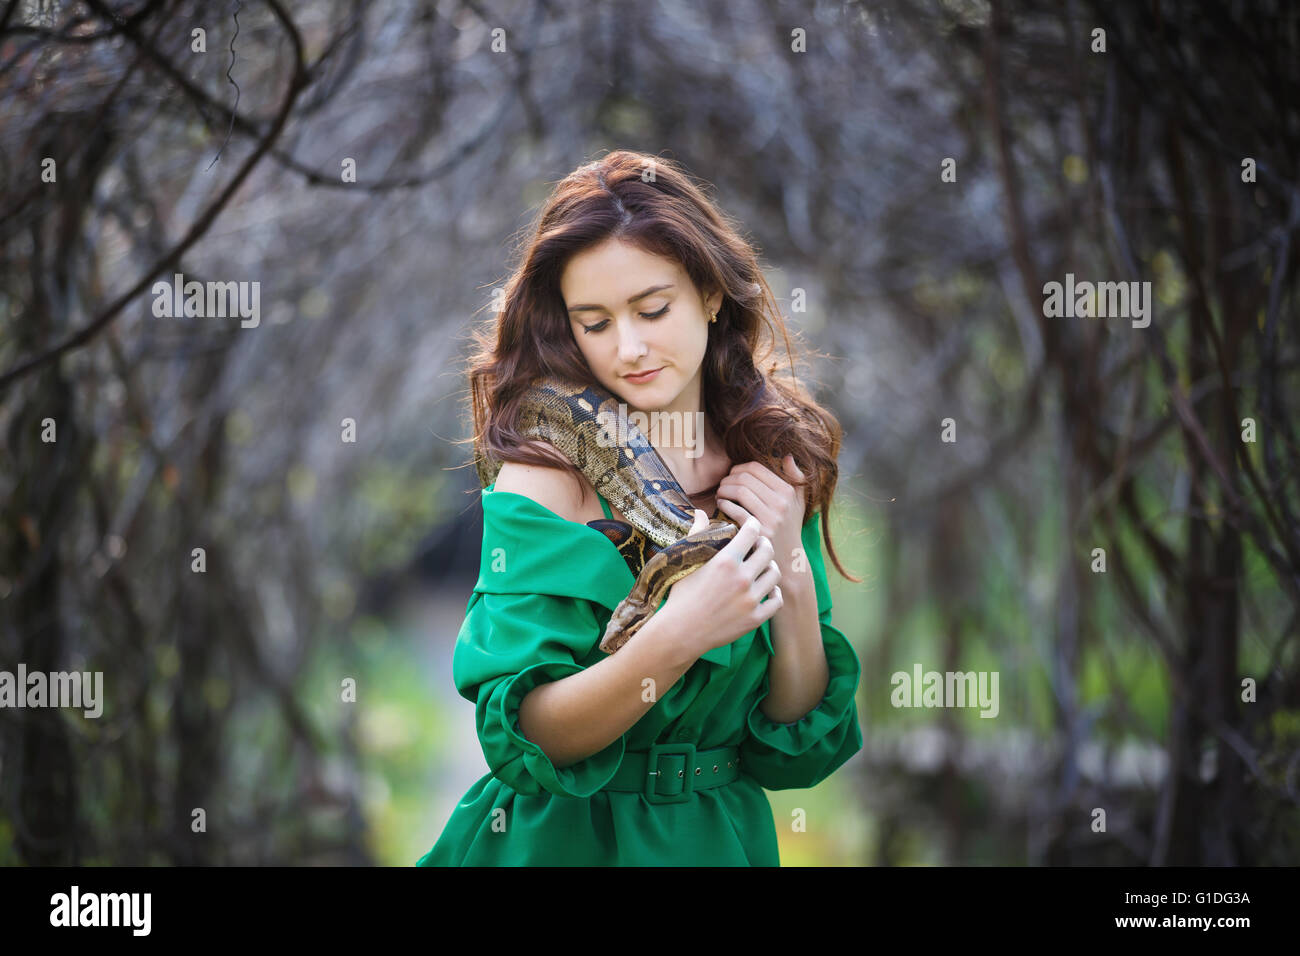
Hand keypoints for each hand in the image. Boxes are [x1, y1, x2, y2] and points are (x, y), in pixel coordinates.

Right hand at [659, 510, 782, 655]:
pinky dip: (774, 594)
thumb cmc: (681, 594)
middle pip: (768, 551)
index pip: (752, 532)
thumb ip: (697, 533)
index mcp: (726, 561)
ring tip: (762, 568)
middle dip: (764, 545)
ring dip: (769, 568)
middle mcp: (742, 578)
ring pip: (775, 574)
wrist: (681, 631)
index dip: (752, 526)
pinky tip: (766, 590)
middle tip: (758, 546)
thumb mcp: (687, 561)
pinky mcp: (755, 618)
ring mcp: (750, 599)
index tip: (751, 527)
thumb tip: (699, 511)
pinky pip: (777, 601)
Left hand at [715, 455, 805, 579]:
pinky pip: (736, 510)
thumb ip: (796, 478)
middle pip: (745, 478)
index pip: (756, 468)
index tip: (732, 475)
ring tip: (720, 493)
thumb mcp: (799, 501)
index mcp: (787, 491)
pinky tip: (721, 504)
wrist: (790, 558)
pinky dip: (724, 503)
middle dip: (728, 478)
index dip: (739, 467)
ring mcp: (771, 518)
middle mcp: (781, 503)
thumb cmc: (790, 526)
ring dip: (724, 489)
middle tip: (723, 484)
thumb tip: (787, 457)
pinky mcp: (760, 532)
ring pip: (739, 491)